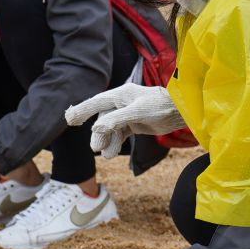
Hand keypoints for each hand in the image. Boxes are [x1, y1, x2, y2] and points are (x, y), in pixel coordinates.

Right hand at [66, 83, 185, 156]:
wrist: (180, 111)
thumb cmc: (160, 106)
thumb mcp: (137, 112)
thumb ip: (116, 120)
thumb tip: (96, 128)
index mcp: (120, 95)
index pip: (96, 102)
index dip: (82, 110)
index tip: (69, 118)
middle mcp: (122, 103)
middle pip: (102, 118)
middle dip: (98, 134)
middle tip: (94, 147)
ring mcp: (127, 114)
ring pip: (110, 128)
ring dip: (107, 141)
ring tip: (106, 154)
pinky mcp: (134, 123)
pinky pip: (119, 133)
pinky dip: (114, 142)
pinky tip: (110, 152)